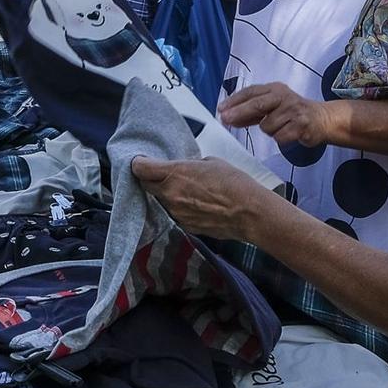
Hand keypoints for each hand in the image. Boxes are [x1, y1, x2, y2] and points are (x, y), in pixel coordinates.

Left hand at [131, 156, 279, 240]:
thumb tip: (186, 168)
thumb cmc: (234, 183)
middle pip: (146, 186)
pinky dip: (179, 208)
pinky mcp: (186, 226)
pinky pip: (175, 214)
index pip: (141, 168)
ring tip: (185, 190)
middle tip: (159, 173)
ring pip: (161, 201)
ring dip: (167, 194)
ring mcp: (176, 213)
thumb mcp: (211, 162)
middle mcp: (170, 195)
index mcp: (174, 174)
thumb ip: (191, 165)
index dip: (138, 163)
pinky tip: (195, 204)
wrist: (249, 212)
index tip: (141, 161)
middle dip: (150, 179)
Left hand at [219, 82, 333, 145]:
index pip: (251, 92)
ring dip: (269, 130)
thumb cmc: (292, 112)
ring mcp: (293, 111)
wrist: (321, 119)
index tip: (221, 108)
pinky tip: (288, 133)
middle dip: (239, 112)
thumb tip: (228, 117)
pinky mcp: (301, 126)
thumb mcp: (272, 106)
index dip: (234, 100)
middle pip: (257, 104)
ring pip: (267, 126)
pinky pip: (279, 137)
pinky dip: (280, 138)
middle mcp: (284, 97)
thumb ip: (251, 112)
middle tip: (225, 119)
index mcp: (275, 89)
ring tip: (281, 127)